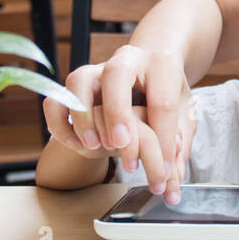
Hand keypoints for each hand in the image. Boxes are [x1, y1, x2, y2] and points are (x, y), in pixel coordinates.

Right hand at [42, 46, 194, 203]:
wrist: (148, 75)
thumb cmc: (166, 98)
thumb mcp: (183, 117)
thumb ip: (179, 145)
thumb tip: (174, 179)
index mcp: (161, 65)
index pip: (163, 101)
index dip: (165, 138)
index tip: (166, 169)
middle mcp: (127, 60)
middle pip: (116, 74)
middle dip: (117, 111)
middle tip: (120, 143)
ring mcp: (98, 70)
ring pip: (78, 81)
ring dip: (83, 116)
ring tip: (94, 146)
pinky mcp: (76, 86)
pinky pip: (55, 99)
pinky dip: (59, 121)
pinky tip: (76, 145)